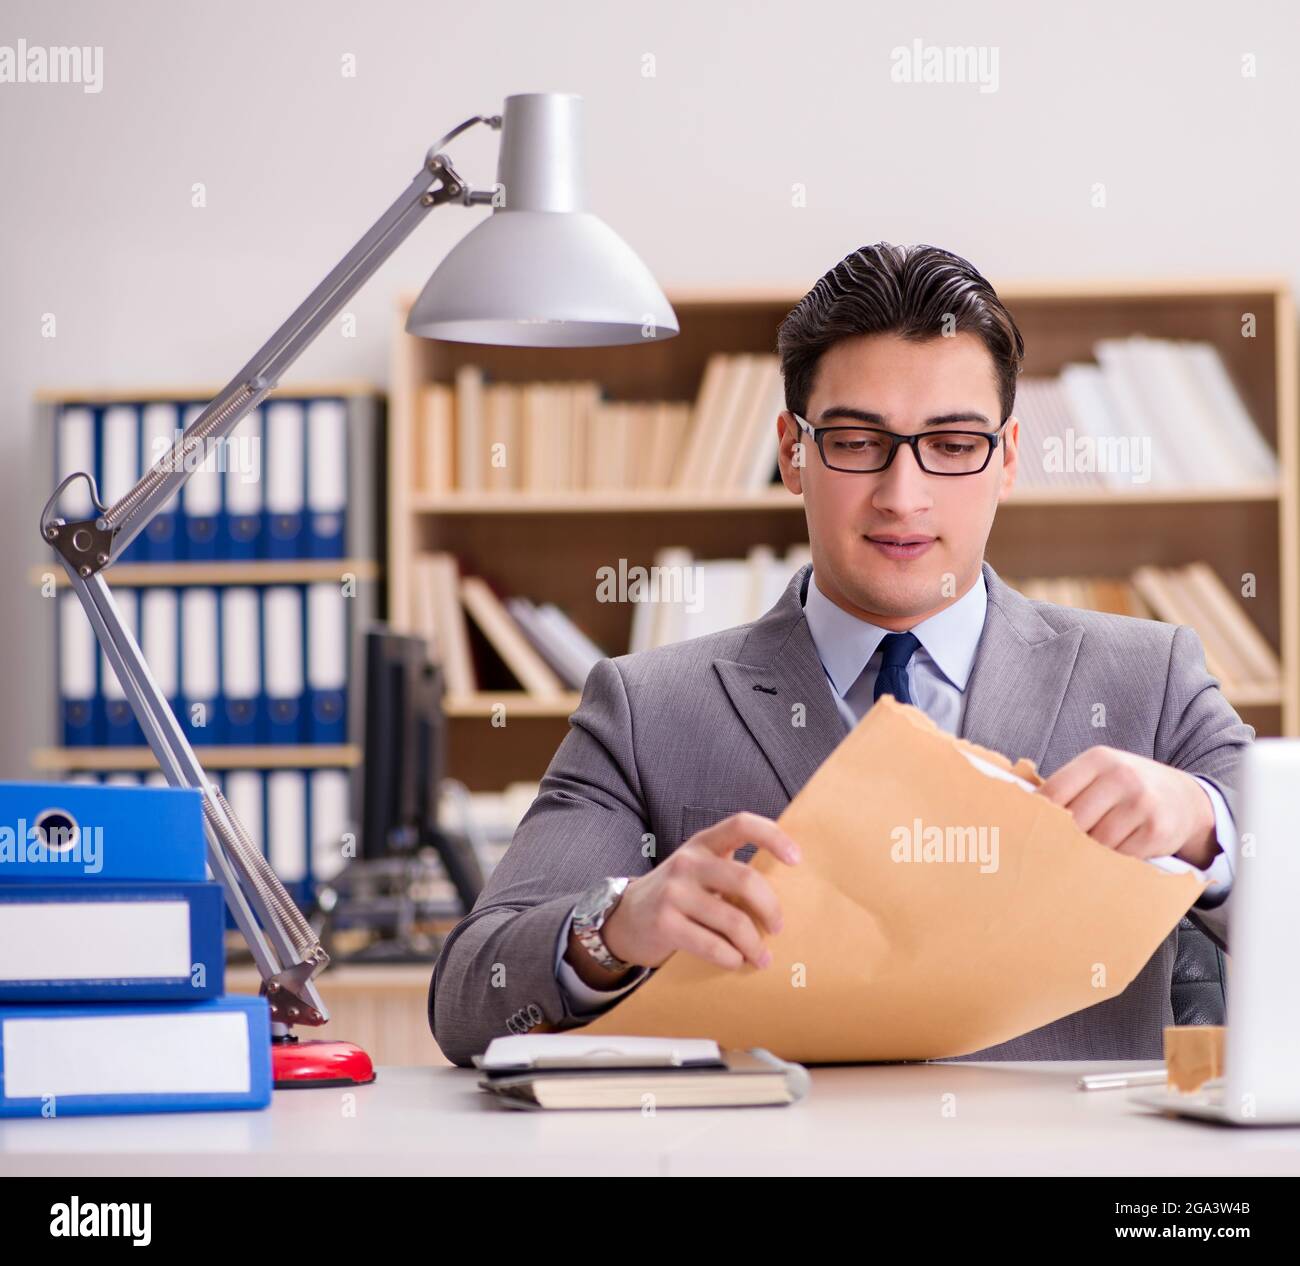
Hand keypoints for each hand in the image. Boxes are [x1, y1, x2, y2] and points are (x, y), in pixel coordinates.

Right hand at [599, 812, 800, 972]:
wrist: (625, 917)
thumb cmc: (677, 895)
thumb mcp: (698, 871)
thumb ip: (730, 872)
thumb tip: (784, 896)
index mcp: (702, 844)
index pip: (741, 825)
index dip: (772, 836)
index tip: (796, 859)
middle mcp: (688, 862)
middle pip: (745, 880)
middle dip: (770, 909)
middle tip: (778, 927)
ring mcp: (673, 892)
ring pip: (732, 920)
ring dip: (754, 944)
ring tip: (761, 957)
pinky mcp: (664, 923)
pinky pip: (712, 945)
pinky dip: (731, 958)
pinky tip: (735, 961)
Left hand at [1037, 745, 1218, 867]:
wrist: (1185, 798)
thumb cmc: (1128, 788)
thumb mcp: (1101, 773)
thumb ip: (1069, 787)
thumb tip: (1021, 810)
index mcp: (1099, 759)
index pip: (1055, 791)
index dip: (1037, 816)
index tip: (1025, 831)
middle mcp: (1122, 777)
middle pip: (1074, 820)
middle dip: (1061, 838)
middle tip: (1049, 851)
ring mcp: (1142, 803)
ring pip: (1096, 841)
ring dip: (1086, 853)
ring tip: (1080, 855)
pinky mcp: (1157, 830)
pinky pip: (1120, 856)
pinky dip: (1111, 862)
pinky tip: (1109, 859)